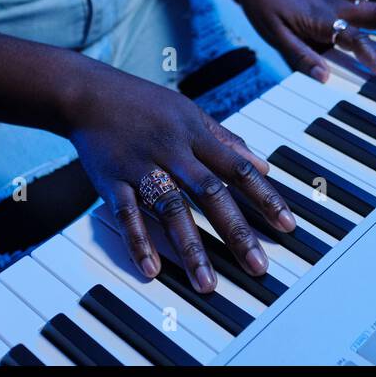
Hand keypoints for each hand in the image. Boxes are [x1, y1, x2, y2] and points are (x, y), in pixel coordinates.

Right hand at [66, 69, 294, 292]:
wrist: (87, 92)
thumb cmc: (144, 104)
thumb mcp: (190, 113)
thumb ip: (227, 140)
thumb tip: (264, 165)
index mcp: (196, 135)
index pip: (238, 169)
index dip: (265, 198)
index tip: (288, 226)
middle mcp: (173, 150)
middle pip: (211, 193)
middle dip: (237, 232)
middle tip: (258, 267)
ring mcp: (141, 165)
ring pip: (171, 208)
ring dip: (191, 248)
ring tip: (207, 284)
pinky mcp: (111, 179)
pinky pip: (127, 213)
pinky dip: (140, 241)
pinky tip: (152, 269)